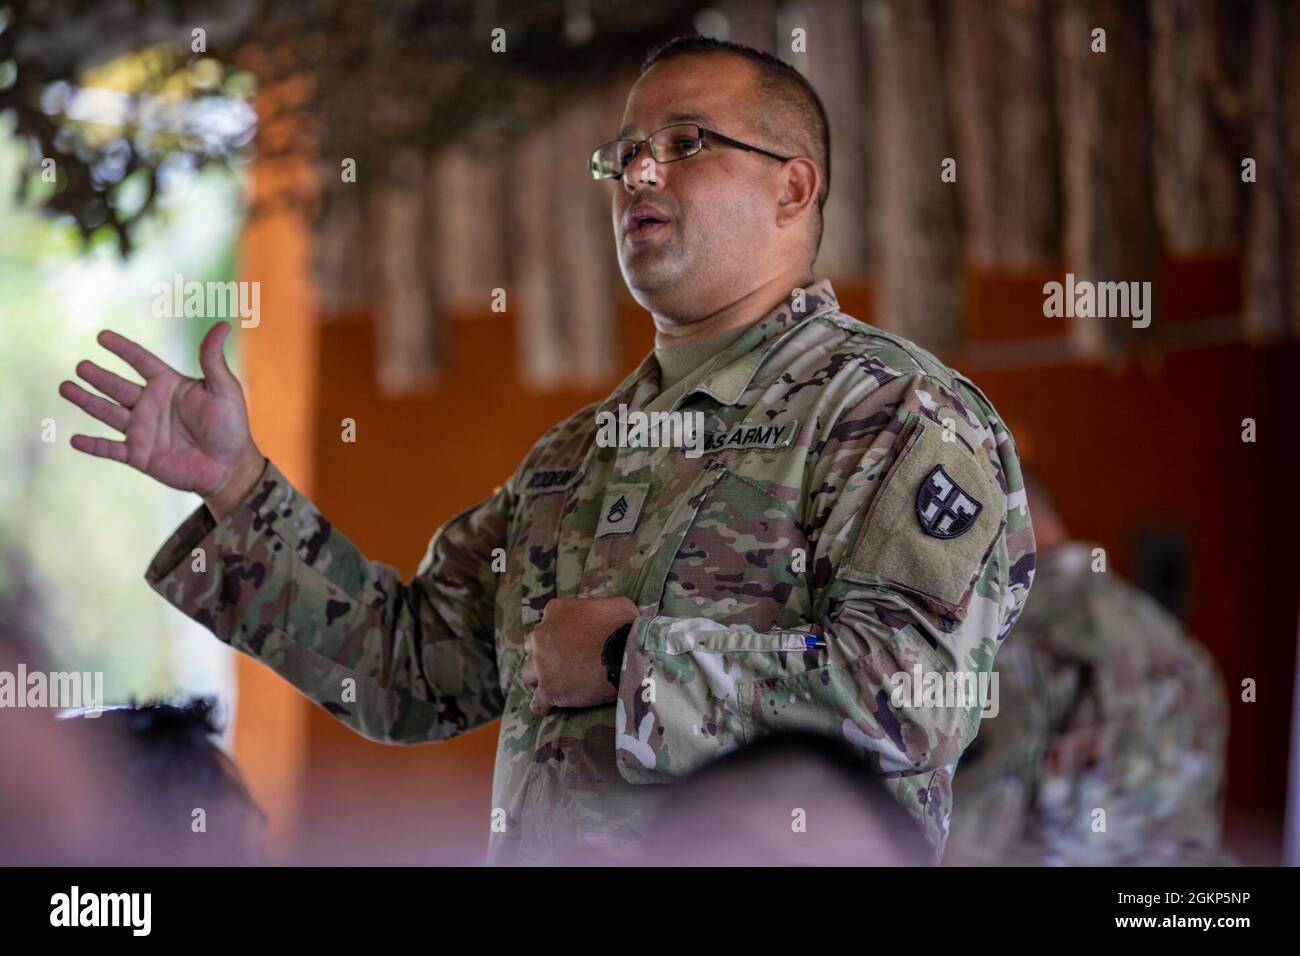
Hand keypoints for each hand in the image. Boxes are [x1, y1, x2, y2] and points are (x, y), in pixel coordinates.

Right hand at [58, 322, 264, 519]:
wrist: (230, 467)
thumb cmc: (231, 426)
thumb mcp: (224, 389)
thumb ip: (213, 359)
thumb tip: (222, 324)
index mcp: (169, 385)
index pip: (141, 361)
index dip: (123, 349)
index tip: (102, 336)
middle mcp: (151, 405)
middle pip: (117, 386)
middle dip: (98, 376)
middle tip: (81, 366)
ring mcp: (142, 430)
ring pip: (107, 412)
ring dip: (86, 401)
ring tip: (65, 387)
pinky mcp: (139, 455)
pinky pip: (110, 449)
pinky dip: (93, 445)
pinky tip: (74, 439)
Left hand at [521, 596, 638, 716]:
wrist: (625, 653)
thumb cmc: (624, 625)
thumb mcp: (614, 603)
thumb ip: (594, 602)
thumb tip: (587, 600)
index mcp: (556, 611)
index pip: (548, 623)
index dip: (559, 635)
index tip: (571, 644)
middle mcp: (541, 635)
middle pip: (532, 648)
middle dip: (544, 656)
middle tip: (563, 665)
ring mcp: (542, 664)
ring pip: (528, 675)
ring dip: (540, 680)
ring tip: (556, 687)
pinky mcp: (548, 690)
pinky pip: (537, 702)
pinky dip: (543, 705)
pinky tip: (551, 707)